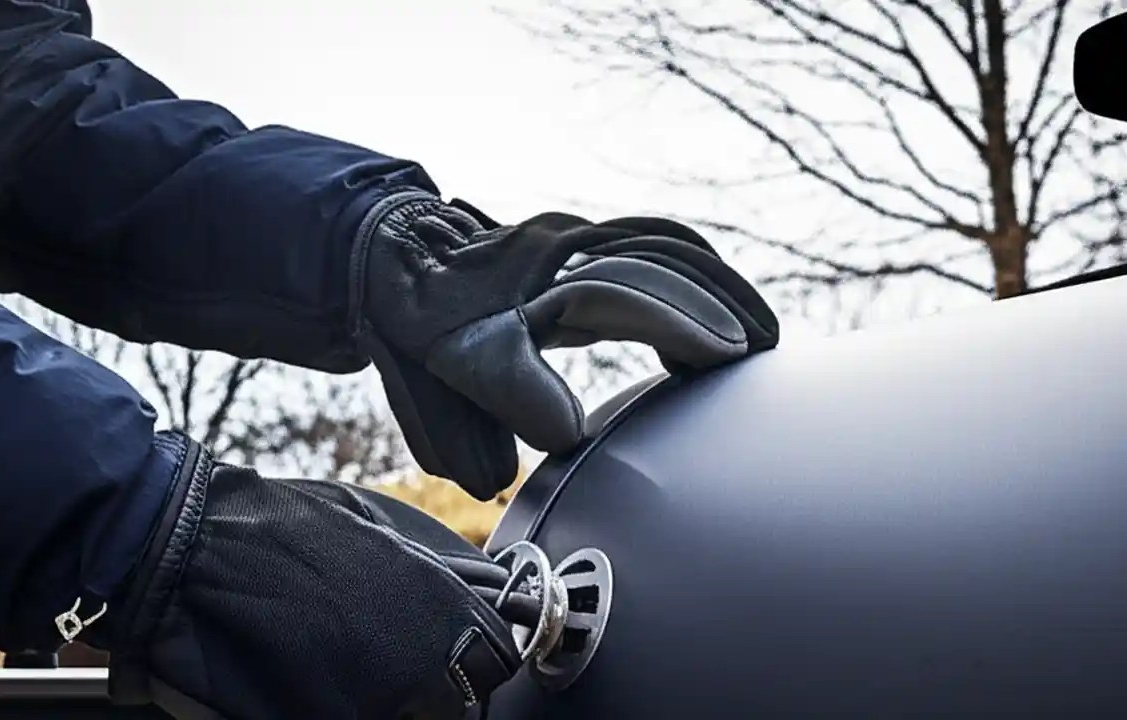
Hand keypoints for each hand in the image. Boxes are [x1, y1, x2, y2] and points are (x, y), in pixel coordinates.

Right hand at [89, 434, 521, 719]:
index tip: (450, 654)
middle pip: (455, 703)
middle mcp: (420, 661)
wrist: (187, 552)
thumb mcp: (372, 523)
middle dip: (427, 689)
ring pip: (400, 718)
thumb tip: (471, 586)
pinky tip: (298, 681)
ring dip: (378, 701)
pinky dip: (329, 708)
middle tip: (378, 662)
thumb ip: (431, 568)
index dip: (474, 657)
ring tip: (328, 663)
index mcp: (442, 605)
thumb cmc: (275, 526)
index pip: (497, 659)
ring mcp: (373, 704)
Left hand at [349, 192, 778, 498]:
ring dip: (714, 283)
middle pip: (657, 261)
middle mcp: (565, 248)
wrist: (397, 264)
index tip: (727, 355)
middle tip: (763, 349)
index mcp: (537, 277)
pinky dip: (691, 268)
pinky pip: (648, 241)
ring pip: (660, 246)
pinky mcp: (583, 243)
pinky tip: (712, 304)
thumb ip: (514, 401)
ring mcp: (576, 240)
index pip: (625, 293)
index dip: (677, 322)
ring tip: (759, 330)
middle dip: (716, 302)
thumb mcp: (460, 365)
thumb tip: (571, 437)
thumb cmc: (430, 324)